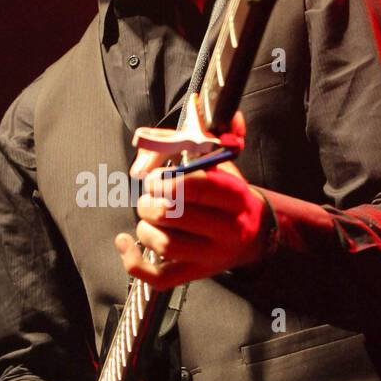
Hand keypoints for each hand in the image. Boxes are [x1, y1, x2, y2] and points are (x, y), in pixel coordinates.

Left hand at [115, 111, 267, 290]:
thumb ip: (208, 135)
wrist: (256, 237)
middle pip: (176, 215)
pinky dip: (134, 261)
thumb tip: (195, 103)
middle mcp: (226, 230)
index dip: (167, 179)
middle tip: (148, 195)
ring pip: (166, 245)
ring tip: (146, 215)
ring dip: (145, 226)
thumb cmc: (231, 198)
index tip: (156, 176)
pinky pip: (159, 278)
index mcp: (235, 197)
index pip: (198, 187)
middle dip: (151, 200)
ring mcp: (210, 256)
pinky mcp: (194, 275)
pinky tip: (124, 241)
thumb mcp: (226, 165)